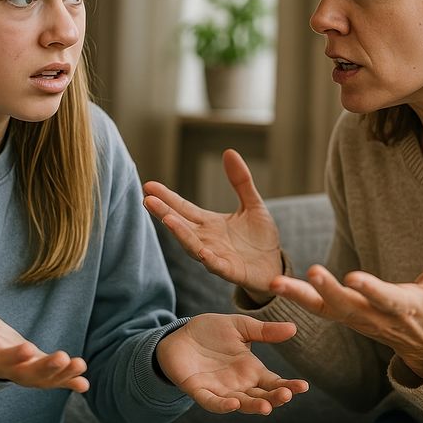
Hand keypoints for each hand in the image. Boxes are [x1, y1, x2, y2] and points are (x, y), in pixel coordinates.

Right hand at [0, 290, 88, 391]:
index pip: (2, 358)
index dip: (13, 356)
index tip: (28, 349)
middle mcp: (8, 367)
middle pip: (27, 374)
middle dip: (45, 369)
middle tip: (63, 358)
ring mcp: (25, 370)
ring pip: (43, 378)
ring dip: (63, 375)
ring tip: (81, 366)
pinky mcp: (37, 368)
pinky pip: (54, 379)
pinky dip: (69, 382)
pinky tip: (84, 384)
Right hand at [143, 149, 281, 302]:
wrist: (274, 267)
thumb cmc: (260, 239)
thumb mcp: (253, 204)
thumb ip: (241, 181)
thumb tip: (229, 152)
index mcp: (209, 224)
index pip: (183, 208)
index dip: (167, 198)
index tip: (148, 186)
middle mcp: (207, 240)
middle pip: (181, 225)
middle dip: (164, 212)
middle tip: (147, 199)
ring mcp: (216, 256)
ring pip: (193, 245)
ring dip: (180, 233)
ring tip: (167, 218)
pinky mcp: (230, 271)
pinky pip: (216, 265)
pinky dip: (207, 259)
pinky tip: (200, 251)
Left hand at [156, 313, 308, 413]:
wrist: (179, 335)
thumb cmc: (211, 332)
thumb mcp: (240, 326)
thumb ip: (264, 331)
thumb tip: (293, 328)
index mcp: (251, 370)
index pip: (274, 382)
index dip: (289, 385)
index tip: (304, 386)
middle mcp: (239, 384)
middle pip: (261, 396)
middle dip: (275, 398)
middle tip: (287, 395)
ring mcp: (221, 390)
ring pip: (241, 403)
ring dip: (253, 406)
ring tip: (266, 407)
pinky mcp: (200, 391)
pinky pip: (213, 402)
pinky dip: (223, 406)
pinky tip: (234, 404)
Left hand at [269, 216, 422, 380]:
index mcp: (403, 306)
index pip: (385, 297)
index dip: (370, 288)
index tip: (353, 277)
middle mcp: (376, 316)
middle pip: (348, 305)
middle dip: (329, 290)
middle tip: (312, 271)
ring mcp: (357, 320)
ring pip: (326, 309)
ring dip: (300, 296)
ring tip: (275, 283)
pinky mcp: (345, 319)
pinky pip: (318, 309)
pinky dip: (298, 298)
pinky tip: (275, 285)